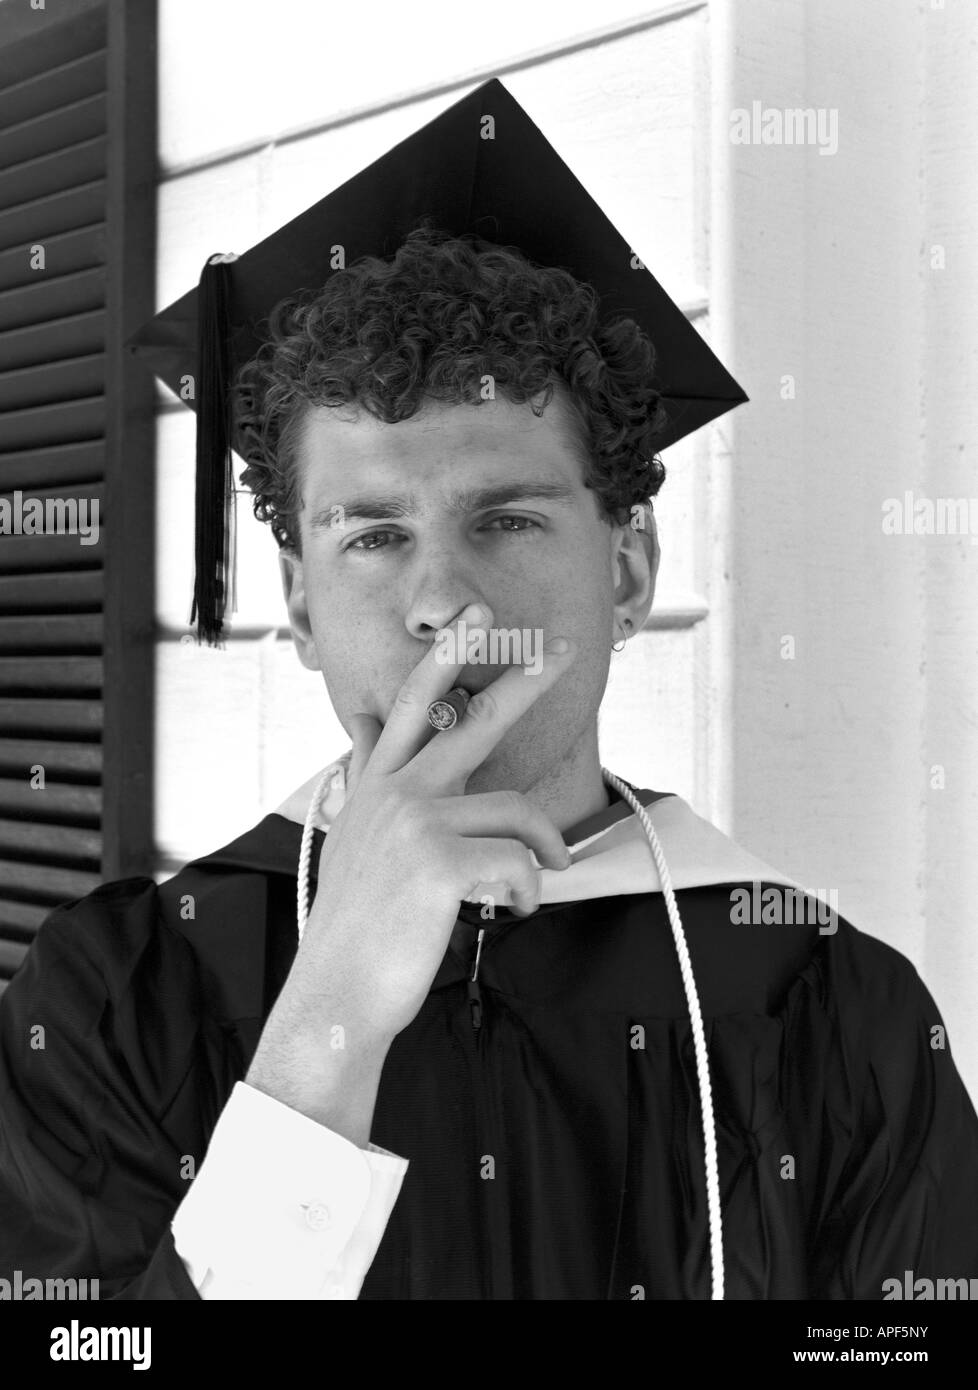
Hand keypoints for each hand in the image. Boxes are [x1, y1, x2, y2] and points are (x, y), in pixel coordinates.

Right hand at [246, 603, 575, 1137]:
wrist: (336, 994)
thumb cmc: (357, 926)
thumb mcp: (353, 838)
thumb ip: (368, 779)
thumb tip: (367, 725)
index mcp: (377, 786)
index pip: (415, 706)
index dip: (447, 658)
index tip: (476, 622)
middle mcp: (394, 792)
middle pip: (471, 720)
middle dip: (522, 681)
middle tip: (562, 650)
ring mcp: (415, 822)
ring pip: (517, 814)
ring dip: (540, 854)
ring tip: (535, 886)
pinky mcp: (439, 862)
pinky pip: (519, 865)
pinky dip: (528, 893)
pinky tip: (511, 912)